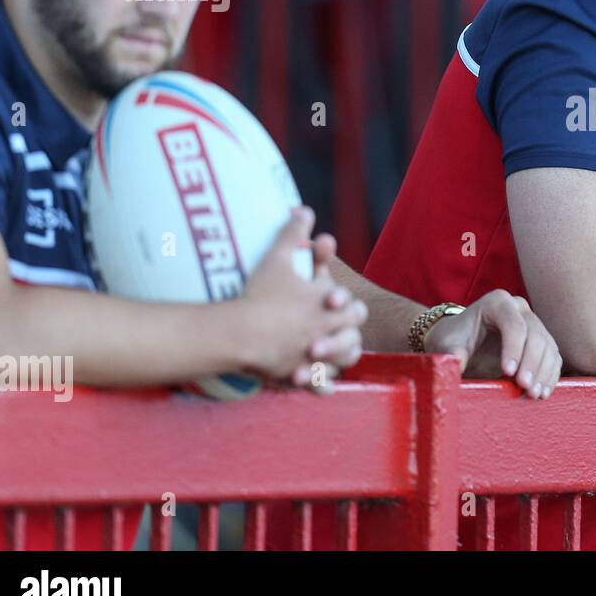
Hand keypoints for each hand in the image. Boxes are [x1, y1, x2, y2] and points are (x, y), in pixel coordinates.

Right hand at [236, 207, 366, 389]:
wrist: (241, 334)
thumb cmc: (261, 293)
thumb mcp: (278, 257)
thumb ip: (293, 232)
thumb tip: (303, 209)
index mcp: (330, 305)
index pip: (354, 306)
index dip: (345, 303)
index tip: (332, 301)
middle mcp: (330, 331)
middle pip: (355, 332)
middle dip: (348, 328)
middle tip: (337, 325)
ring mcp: (318, 356)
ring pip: (346, 360)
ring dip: (342, 355)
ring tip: (331, 351)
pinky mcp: (303, 377)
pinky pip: (322, 386)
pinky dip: (323, 385)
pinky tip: (320, 383)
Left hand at [423, 290, 560, 398]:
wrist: (463, 343)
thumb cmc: (454, 340)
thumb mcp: (447, 344)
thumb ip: (452, 352)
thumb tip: (457, 363)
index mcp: (497, 302)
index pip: (513, 323)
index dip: (514, 348)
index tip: (508, 372)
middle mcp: (519, 309)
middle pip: (535, 334)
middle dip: (531, 363)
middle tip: (524, 387)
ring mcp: (533, 324)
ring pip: (548, 346)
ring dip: (543, 372)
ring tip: (532, 394)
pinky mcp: (541, 342)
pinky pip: (553, 357)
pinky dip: (549, 375)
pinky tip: (542, 392)